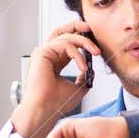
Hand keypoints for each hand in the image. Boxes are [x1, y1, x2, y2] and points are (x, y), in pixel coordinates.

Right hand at [10, 20, 103, 137]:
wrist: (46, 110)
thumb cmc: (56, 103)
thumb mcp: (77, 88)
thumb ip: (84, 77)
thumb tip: (91, 69)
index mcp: (54, 61)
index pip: (67, 43)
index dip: (81, 39)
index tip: (94, 44)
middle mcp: (47, 55)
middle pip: (61, 31)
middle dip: (76, 26)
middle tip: (90, 29)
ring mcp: (43, 53)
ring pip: (66, 36)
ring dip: (84, 42)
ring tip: (96, 52)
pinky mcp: (42, 53)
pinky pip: (65, 45)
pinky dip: (77, 54)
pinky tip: (83, 66)